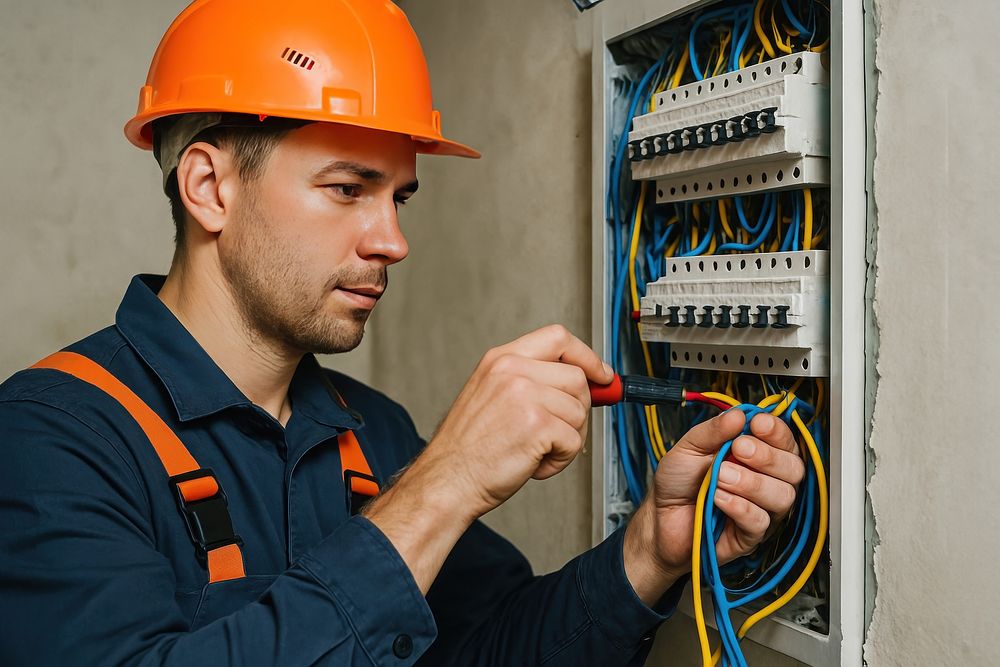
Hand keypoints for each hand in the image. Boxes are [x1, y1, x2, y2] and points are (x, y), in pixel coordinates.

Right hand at [364, 324, 612, 591]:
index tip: (601, 374)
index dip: (586, 356)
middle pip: (577, 378)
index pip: (558, 338)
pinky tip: (534, 463)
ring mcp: (524, 395)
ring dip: (567, 439)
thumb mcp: (491, 395)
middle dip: (577, 409)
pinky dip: (561, 460)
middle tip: (554, 431)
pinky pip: (575, 441)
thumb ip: (533, 381)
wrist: (447, 480)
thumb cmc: (467, 448)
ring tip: (535, 450)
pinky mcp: (537, 425)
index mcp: (500, 360)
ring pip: (580, 412)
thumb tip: (584, 381)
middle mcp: (512, 371)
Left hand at [623, 410, 804, 604]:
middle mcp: (767, 481)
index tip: (757, 424)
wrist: (659, 516)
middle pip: (793, 469)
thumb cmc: (678, 481)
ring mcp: (762, 509)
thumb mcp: (690, 447)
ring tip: (720, 476)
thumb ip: (713, 431)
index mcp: (758, 456)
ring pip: (782, 496)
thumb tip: (739, 414)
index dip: (777, 432)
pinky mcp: (750, 535)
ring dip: (751, 483)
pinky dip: (740, 507)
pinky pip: (761, 522)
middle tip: (738, 449)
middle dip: (767, 457)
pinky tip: (718, 498)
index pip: (785, 442)